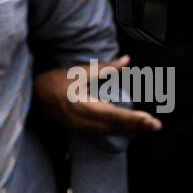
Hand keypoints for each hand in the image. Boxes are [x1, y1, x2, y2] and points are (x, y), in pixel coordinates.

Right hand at [34, 56, 161, 136]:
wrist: (36, 96)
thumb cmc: (57, 81)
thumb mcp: (80, 72)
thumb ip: (105, 68)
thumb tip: (127, 59)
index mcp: (84, 106)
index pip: (114, 115)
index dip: (133, 119)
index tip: (149, 119)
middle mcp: (84, 121)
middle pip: (115, 127)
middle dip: (137, 126)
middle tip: (156, 126)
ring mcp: (82, 128)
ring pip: (111, 132)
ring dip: (131, 130)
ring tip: (148, 127)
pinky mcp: (82, 130)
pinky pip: (104, 132)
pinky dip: (119, 130)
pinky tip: (131, 129)